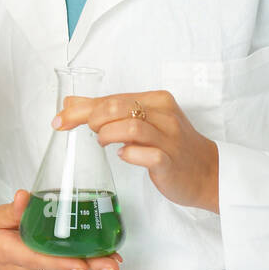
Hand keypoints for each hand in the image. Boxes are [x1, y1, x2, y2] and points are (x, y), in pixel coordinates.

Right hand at [0, 189, 122, 269]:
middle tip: (111, 264)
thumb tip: (25, 196)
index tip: (80, 263)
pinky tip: (101, 261)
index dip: (60, 262)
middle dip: (86, 267)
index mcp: (6, 253)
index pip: (35, 259)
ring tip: (113, 261)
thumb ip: (13, 210)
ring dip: (89, 268)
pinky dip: (82, 267)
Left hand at [54, 90, 219, 213]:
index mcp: (156, 100)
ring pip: (131, 126)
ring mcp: (168, 138)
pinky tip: (123, 156)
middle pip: (118, 107)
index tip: (60, 120)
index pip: (112, 97)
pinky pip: (147, 154)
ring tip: (103, 142)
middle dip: (93, 119)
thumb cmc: (172, 146)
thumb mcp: (142, 121)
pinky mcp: (170, 161)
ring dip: (108, 134)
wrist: (208, 172)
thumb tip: (71, 103)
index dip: (81, 109)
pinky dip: (129, 154)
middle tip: (89, 131)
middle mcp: (163, 115)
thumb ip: (107, 111)